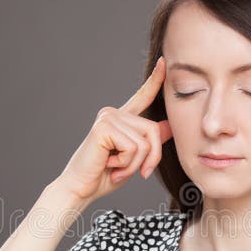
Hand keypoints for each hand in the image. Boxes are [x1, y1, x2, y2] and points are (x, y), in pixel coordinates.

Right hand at [56, 56, 172, 202]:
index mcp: (121, 119)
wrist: (81, 189)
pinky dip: (126, 164)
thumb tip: (169, 126)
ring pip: (145, 142)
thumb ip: (150, 141)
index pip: (142, 96)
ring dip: (134, 164)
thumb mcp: (134, 158)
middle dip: (150, 158)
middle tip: (134, 172)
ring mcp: (108, 117)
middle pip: (153, 130)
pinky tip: (109, 165)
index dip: (154, 81)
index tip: (164, 62)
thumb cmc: (104, 176)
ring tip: (116, 169)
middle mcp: (113, 113)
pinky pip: (133, 148)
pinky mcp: (104, 127)